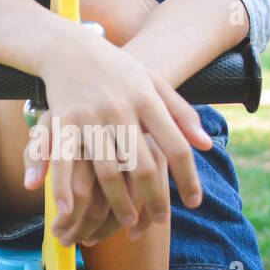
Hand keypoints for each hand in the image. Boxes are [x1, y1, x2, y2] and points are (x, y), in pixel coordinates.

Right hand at [30, 25, 212, 244]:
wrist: (69, 47)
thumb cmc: (118, 69)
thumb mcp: (154, 82)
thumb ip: (182, 113)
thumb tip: (207, 146)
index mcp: (146, 99)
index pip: (175, 146)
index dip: (188, 178)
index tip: (195, 202)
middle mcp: (119, 109)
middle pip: (142, 165)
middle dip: (153, 199)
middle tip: (159, 221)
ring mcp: (89, 116)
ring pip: (107, 170)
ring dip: (118, 202)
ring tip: (127, 222)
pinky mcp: (62, 120)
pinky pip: (63, 160)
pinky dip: (63, 188)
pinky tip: (67, 210)